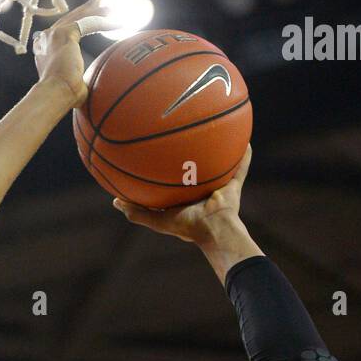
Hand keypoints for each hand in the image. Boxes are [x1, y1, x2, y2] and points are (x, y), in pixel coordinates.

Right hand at [33, 0, 117, 107]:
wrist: (55, 94)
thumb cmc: (63, 98)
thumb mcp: (72, 87)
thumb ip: (79, 82)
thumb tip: (91, 90)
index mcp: (46, 53)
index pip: (63, 34)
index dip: (77, 26)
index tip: (88, 22)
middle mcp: (46, 41)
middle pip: (69, 20)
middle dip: (86, 11)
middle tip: (99, 2)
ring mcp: (54, 35)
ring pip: (78, 17)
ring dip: (96, 12)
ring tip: (110, 8)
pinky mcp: (65, 33)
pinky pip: (86, 22)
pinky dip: (101, 21)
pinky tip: (115, 21)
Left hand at [113, 145, 251, 241]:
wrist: (213, 230)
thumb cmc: (186, 226)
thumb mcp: (157, 220)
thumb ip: (137, 212)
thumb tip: (115, 202)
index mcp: (184, 199)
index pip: (174, 180)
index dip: (167, 168)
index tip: (157, 153)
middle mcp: (201, 191)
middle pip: (196, 168)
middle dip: (192, 153)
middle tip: (183, 133)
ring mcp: (218, 188)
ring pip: (218, 164)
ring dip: (218, 150)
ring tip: (216, 129)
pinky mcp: (233, 186)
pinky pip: (240, 168)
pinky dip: (244, 156)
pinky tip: (245, 139)